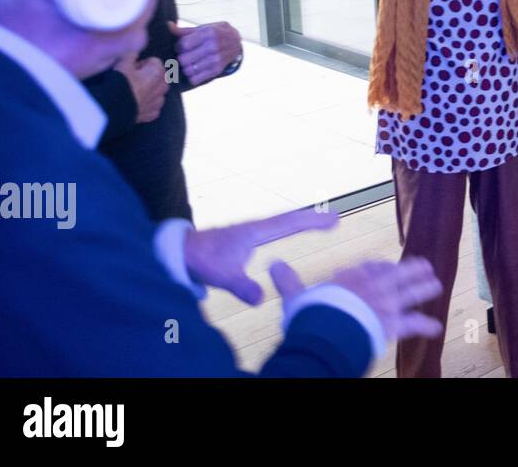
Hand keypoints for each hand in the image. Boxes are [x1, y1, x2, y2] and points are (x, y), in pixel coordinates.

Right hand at [115, 52, 168, 123]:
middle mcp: (163, 87)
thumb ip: (131, 55)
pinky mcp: (153, 114)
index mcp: (159, 72)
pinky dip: (147, 104)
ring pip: (158, 92)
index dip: (141, 64)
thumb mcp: (123, 63)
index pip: (154, 61)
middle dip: (149, 76)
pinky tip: (136, 103)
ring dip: (150, 90)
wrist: (114, 107)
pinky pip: (153, 106)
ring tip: (134, 91)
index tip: (132, 68)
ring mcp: (159, 102)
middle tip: (133, 79)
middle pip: (159, 76)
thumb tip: (135, 53)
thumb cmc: (120, 83)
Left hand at [168, 20, 242, 84]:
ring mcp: (216, 59)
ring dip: (186, 67)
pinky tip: (194, 70)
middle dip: (181, 57)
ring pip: (188, 70)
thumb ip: (184, 31)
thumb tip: (167, 25)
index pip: (183, 45)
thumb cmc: (215, 33)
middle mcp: (214, 46)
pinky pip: (196, 79)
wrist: (236, 42)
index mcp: (209, 33)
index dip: (178, 46)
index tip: (181, 46)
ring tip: (189, 63)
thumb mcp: (202, 28)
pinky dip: (192, 76)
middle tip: (185, 55)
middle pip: (184, 59)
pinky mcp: (217, 70)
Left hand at [184, 207, 339, 303]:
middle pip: (291, 220)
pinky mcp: (248, 238)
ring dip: (304, 221)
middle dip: (314, 219)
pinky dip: (292, 226)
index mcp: (255, 231)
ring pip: (284, 222)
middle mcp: (257, 227)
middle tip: (336, 218)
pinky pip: (277, 229)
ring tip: (324, 222)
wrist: (181, 252)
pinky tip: (294, 229)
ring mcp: (253, 231)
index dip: (312, 222)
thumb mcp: (222, 276)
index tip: (334, 220)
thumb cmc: (202, 260)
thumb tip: (261, 298)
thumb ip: (242, 286)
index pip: (290, 223)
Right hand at [270, 257, 445, 342]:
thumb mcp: (295, 295)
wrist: (326, 330)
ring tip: (436, 284)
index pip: (369, 267)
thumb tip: (271, 263)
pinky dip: (425, 326)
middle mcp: (372, 287)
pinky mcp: (392, 324)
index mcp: (351, 278)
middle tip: (424, 266)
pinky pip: (413, 324)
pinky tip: (436, 328)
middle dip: (410, 270)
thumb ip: (287, 280)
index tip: (383, 265)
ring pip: (410, 293)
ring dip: (424, 288)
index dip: (378, 266)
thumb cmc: (310, 314)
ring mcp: (385, 304)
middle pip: (396, 274)